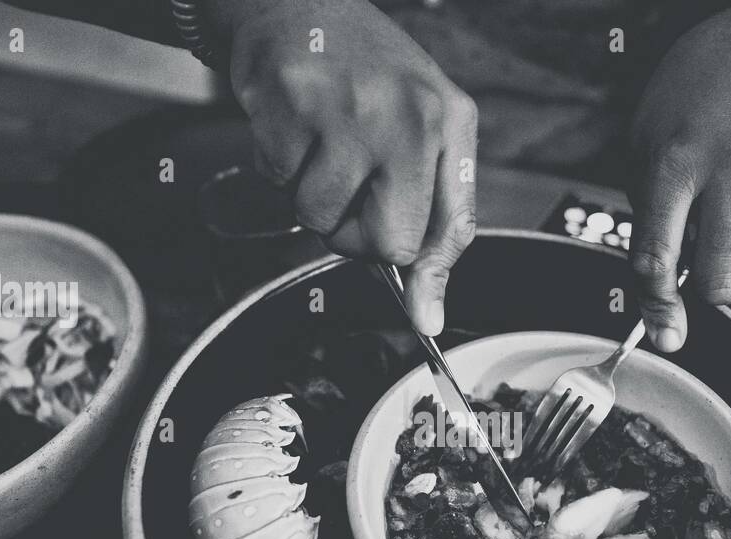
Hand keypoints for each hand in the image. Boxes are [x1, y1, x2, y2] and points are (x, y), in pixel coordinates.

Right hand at [213, 0, 477, 334]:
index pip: (451, 224)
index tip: (422, 316)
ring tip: (320, 147)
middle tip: (351, 198)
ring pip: (321, 219)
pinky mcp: (292, 107)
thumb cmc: (366, 73)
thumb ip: (432, 216)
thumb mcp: (423, 128)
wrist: (300, 1)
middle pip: (386, 240)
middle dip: (358, 237)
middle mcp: (407, 116)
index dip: (430, 277)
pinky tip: (294, 126)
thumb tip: (426, 310)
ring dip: (312, 198)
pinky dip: (279, 166)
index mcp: (449, 122)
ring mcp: (348, 112)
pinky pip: (279, 182)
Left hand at [629, 18, 730, 350]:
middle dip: (709, 289)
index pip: (659, 259)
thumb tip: (666, 304)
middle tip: (702, 263)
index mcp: (673, 166)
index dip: (659, 308)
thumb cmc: (682, 114)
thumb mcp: (643, 161)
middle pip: (723, 279)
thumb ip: (653, 228)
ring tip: (729, 204)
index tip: (667, 336)